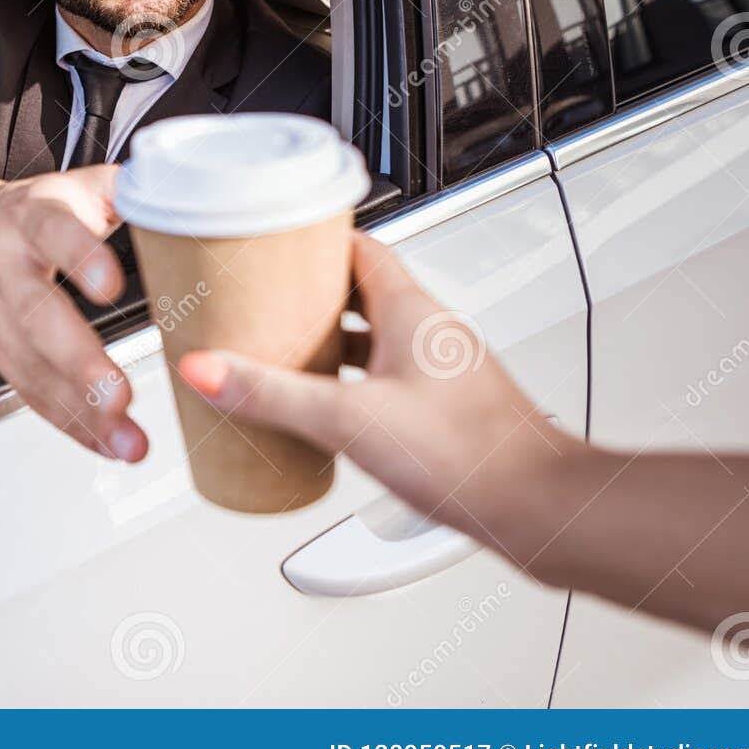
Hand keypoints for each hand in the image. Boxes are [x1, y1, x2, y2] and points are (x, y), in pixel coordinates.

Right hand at [0, 166, 145, 461]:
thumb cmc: (40, 210)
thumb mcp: (82, 187)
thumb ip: (135, 190)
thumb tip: (199, 194)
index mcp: (33, 216)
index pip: (54, 233)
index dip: (80, 258)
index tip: (111, 287)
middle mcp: (4, 264)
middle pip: (35, 316)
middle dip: (78, 361)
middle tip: (117, 394)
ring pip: (30, 366)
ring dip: (78, 409)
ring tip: (126, 439)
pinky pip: (29, 392)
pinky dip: (69, 422)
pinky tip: (104, 441)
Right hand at [176, 231, 583, 551]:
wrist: (539, 509)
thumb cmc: (471, 456)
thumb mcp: (348, 419)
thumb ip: (272, 395)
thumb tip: (209, 369)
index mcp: (412, 312)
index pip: (360, 247)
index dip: (314, 239)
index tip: (273, 239)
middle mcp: (431, 333)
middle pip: (361, 290)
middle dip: (309, 294)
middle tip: (264, 299)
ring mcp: (441, 371)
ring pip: (376, 336)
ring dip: (332, 340)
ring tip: (285, 353)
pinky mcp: (445, 409)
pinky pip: (387, 377)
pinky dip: (353, 381)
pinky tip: (331, 410)